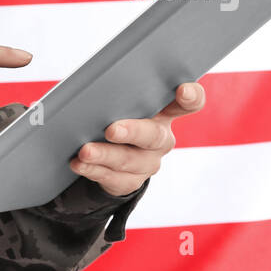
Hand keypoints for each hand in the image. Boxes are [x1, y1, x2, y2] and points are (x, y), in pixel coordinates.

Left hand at [70, 82, 206, 196]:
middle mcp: (161, 139)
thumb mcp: (121, 105)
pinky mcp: (130, 181)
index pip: (189, 104)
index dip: (191, 97)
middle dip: (132, 132)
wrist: (110, 158)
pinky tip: (79, 164)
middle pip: (153, 136)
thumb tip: (93, 88)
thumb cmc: (115, 117)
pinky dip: (92, 170)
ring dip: (104, 155)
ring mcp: (147, 163)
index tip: (183, 90)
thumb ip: (117, 95)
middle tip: (111, 130)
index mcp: (164, 113)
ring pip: (128, 160)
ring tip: (85, 151)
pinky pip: (112, 177)